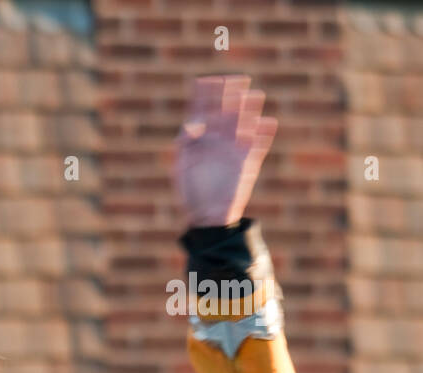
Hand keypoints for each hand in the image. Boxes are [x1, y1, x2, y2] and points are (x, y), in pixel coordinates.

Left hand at [174, 75, 276, 227]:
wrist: (207, 216)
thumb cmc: (190, 192)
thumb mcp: (182, 167)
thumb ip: (185, 145)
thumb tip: (190, 126)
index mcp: (200, 139)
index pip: (202, 111)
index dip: (204, 95)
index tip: (205, 80)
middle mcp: (218, 140)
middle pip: (226, 111)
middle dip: (230, 94)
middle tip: (236, 79)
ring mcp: (234, 149)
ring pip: (244, 123)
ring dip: (250, 109)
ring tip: (255, 96)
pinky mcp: (248, 162)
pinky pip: (259, 145)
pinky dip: (264, 134)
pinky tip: (268, 123)